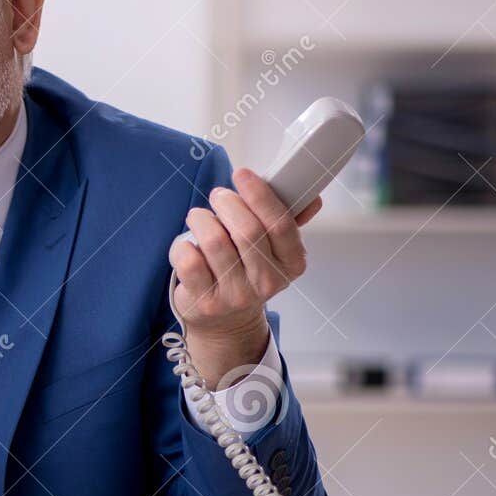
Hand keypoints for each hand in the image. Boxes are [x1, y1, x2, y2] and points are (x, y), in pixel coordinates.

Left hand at [167, 168, 320, 387]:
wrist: (225, 321)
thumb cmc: (247, 272)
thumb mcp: (272, 249)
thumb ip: (289, 220)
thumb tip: (312, 198)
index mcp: (291, 264)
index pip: (281, 224)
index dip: (260, 195)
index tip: (243, 174)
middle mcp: (267, 282)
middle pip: (247, 230)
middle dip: (228, 203)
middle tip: (218, 196)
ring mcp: (235, 294)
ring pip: (214, 241)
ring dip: (202, 219)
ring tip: (200, 218)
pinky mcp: (204, 300)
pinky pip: (188, 259)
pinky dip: (182, 243)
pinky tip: (188, 244)